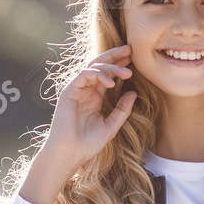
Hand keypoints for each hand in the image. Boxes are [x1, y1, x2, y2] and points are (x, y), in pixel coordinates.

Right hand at [43, 44, 136, 175]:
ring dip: (111, 67)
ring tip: (127, 73)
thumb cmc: (87, 144)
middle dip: (115, 56)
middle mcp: (85, 90)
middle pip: (100, 66)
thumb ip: (122, 110)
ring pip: (94, 67)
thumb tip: (133, 92)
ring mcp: (77, 89)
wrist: (70, 153)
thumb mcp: (111, 126)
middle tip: (130, 49)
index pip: (107, 75)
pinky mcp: (69, 90)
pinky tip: (111, 83)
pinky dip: (98, 75)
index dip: (119, 65)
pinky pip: (85, 74)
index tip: (134, 60)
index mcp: (94, 97)